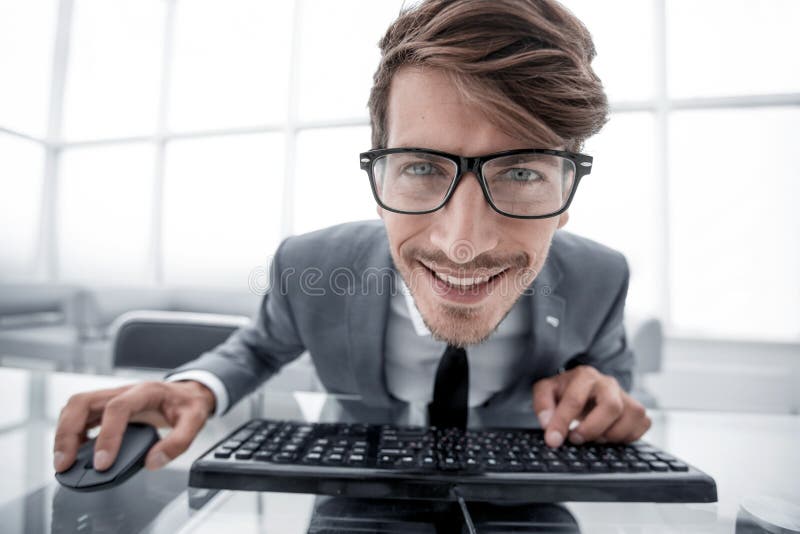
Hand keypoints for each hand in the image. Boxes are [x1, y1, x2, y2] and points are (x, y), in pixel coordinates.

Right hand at [53, 380, 214, 472]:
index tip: (102, 463)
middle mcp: (124, 391)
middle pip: (84, 402)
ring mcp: (112, 396)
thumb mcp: (195, 421)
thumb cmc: (188, 405)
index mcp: (146, 392)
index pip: (118, 408)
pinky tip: (74, 451)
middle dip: (68, 432)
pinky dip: (71, 432)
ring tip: (63, 461)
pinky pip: (80, 415)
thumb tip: (153, 463)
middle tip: (65, 463)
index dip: (107, 435)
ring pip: (76, 407)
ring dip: (64, 432)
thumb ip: (178, 443)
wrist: (188, 393)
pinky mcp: (106, 407)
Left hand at [532, 365, 649, 447]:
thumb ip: (543, 405)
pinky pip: (643, 425)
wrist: (584, 388)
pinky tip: (610, 436)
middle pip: (612, 407)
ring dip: (611, 434)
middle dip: (592, 428)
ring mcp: (626, 396)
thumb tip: (548, 425)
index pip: (574, 400)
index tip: (553, 440)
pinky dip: (628, 436)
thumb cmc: (565, 391)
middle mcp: (608, 383)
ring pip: (632, 416)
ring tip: (594, 438)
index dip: (562, 422)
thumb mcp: (546, 391)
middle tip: (576, 439)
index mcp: (584, 376)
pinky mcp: (638, 410)